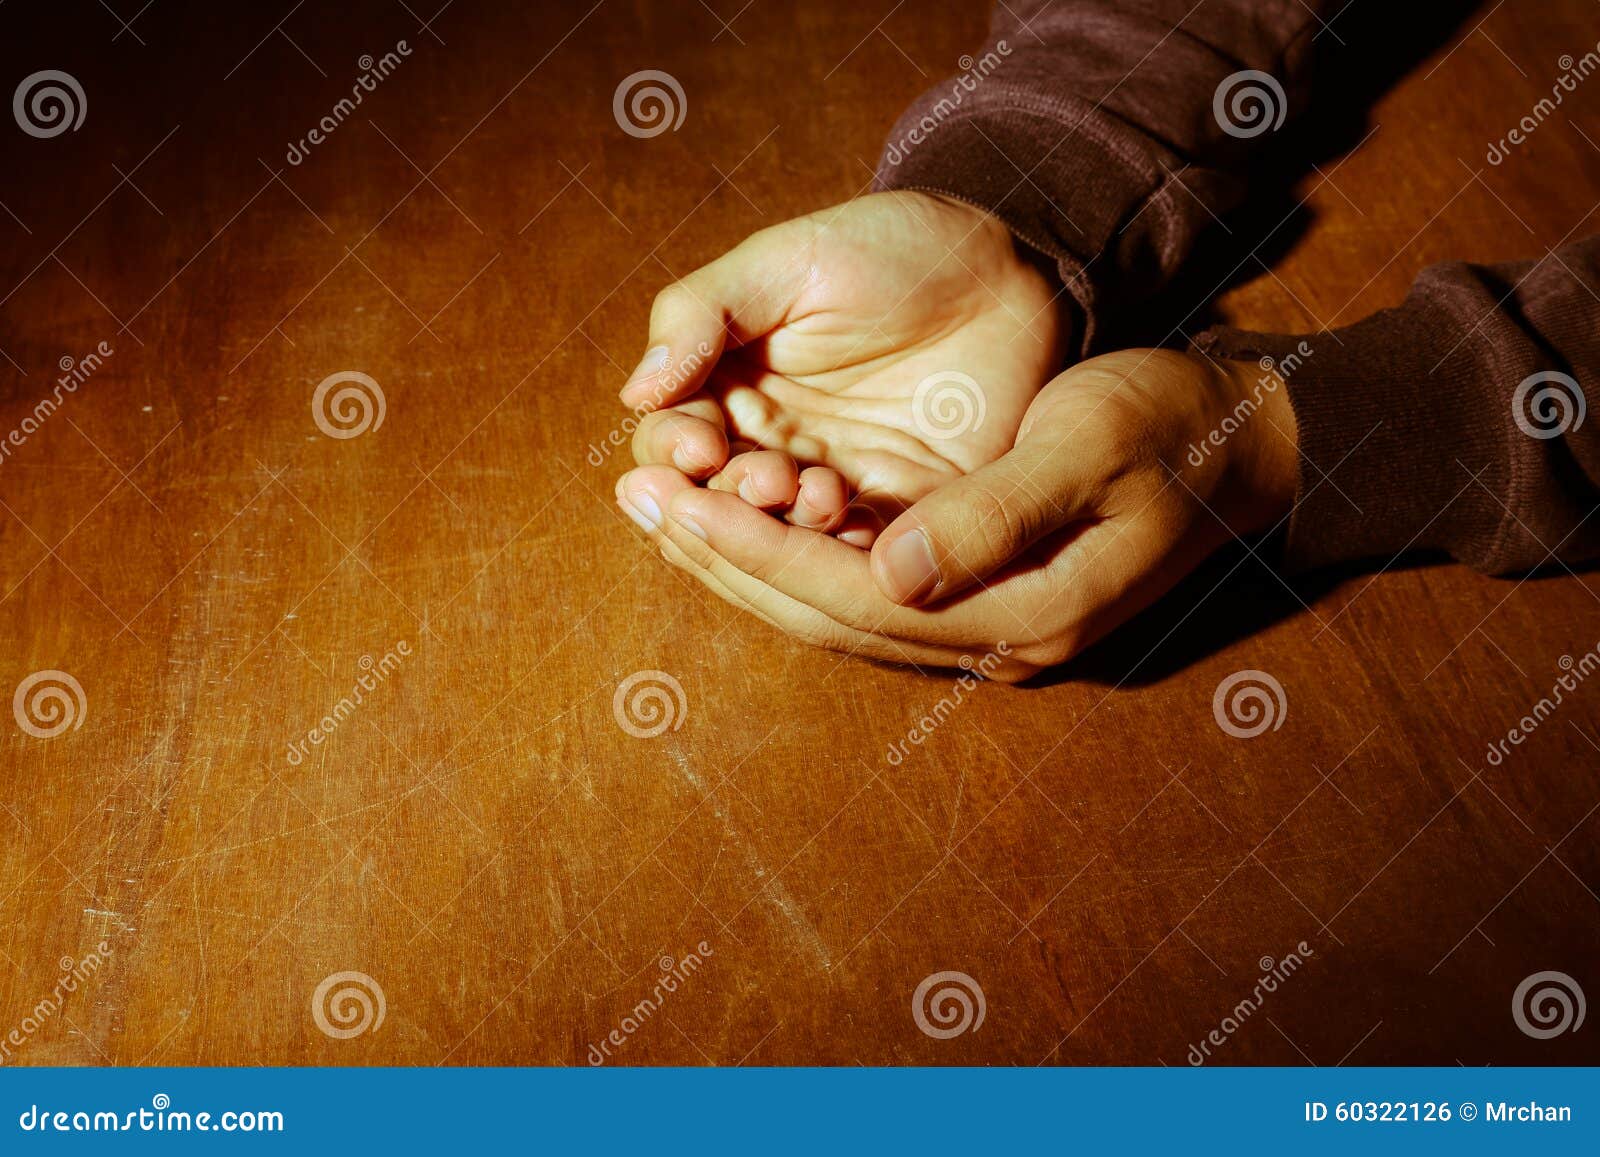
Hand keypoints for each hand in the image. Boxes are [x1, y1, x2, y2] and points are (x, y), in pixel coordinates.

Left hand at [618, 349, 1297, 680]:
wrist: (1245, 448)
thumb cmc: (1174, 428)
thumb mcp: (1093, 445)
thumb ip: (994, 512)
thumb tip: (891, 570)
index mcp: (1021, 610)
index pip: (852, 594)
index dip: (753, 549)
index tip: (670, 498)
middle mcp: (996, 642)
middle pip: (828, 617)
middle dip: (726, 560)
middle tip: (636, 497)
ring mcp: (990, 632)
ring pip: (837, 614)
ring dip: (748, 565)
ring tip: (666, 508)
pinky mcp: (984, 604)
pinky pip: (865, 595)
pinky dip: (796, 561)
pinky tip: (745, 522)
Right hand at [619, 191, 1069, 534]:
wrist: (1009, 274)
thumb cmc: (892, 250)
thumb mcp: (790, 261)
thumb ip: (704, 312)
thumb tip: (636, 393)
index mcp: (727, 395)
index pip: (668, 451)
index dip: (671, 460)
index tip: (697, 448)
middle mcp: (768, 454)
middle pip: (710, 515)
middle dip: (725, 508)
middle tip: (767, 477)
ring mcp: (831, 494)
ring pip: (776, 549)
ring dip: (781, 536)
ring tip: (815, 493)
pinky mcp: (896, 522)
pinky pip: (854, 563)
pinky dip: (844, 557)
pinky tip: (855, 520)